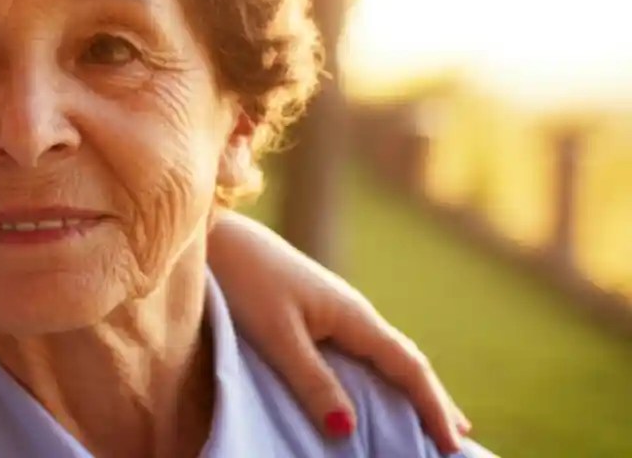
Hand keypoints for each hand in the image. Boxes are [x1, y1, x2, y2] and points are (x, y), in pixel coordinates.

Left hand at [208, 212, 470, 454]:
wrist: (216, 236)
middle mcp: (352, 311)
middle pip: (404, 360)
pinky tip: (370, 382)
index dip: (434, 406)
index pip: (408, 367)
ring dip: (406, 386)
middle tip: (456, 437)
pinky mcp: (311, 309)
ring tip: (424, 417)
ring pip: (382, 353)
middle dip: (430, 398)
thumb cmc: (243, 281)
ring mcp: (333, 308)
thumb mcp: (277, 337)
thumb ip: (312, 381)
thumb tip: (348, 428)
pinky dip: (377, 373)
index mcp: (353, 316)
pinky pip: (359, 348)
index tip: (455, 443)